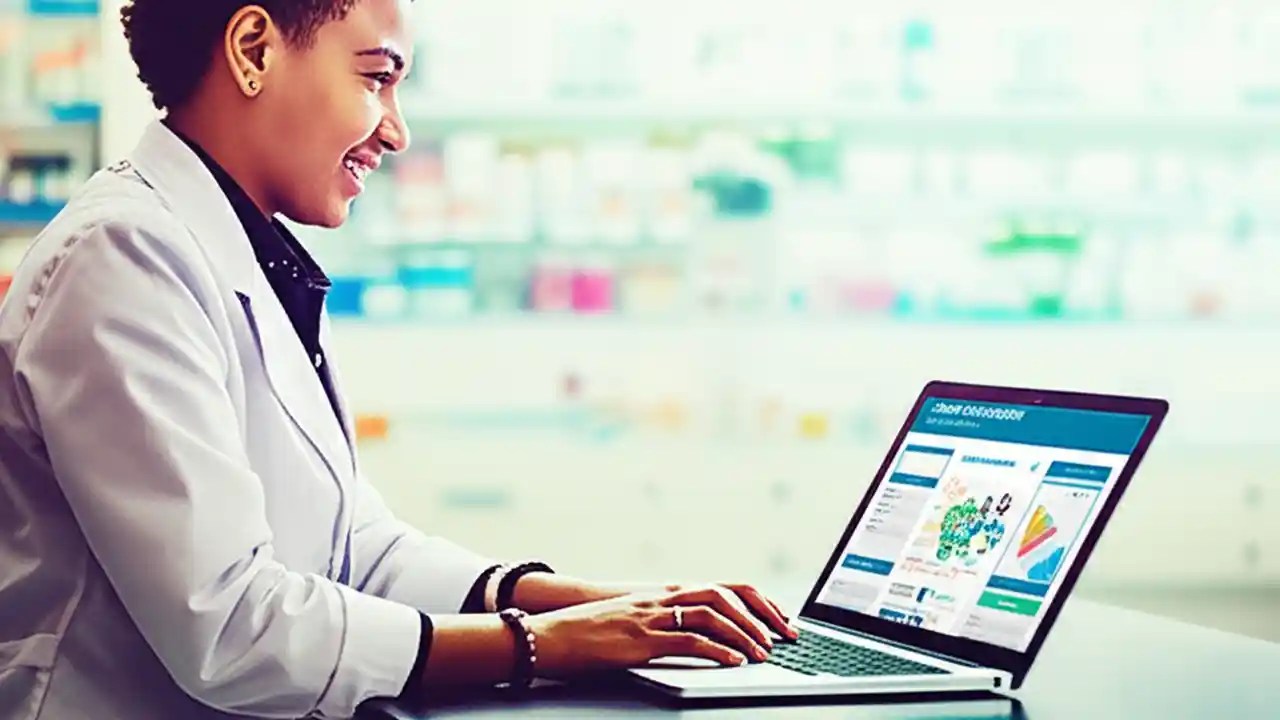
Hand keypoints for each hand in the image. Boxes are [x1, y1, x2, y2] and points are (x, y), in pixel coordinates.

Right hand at [529, 584, 797, 676]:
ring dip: (744, 634)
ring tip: (763, 653)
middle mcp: (664, 598)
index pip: (724, 587)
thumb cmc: (591, 631)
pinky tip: (733, 662)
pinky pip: (688, 640)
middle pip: (726, 595)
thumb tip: (698, 633)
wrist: (552, 633)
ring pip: (712, 615)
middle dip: (761, 616)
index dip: (758, 601)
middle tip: (785, 636)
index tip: (781, 618)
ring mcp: (653, 617)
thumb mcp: (635, 618)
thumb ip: (665, 620)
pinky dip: (717, 650)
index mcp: (666, 593)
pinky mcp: (642, 640)